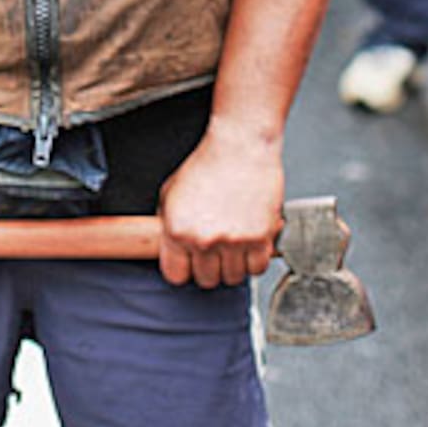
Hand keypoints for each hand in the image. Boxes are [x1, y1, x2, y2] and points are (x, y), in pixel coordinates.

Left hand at [157, 116, 283, 288]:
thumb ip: (167, 223)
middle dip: (209, 267)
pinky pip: (257, 269)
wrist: (240, 146)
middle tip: (213, 250)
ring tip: (232, 243)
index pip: (176, 275)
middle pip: (205, 280)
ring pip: (232, 278)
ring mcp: (233, 242)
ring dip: (232, 265)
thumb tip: (168, 246)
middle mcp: (203, 240)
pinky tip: (249, 242)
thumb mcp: (171, 191)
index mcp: (177, 230)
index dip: (183, 270)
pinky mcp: (260, 239)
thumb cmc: (207, 163)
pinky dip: (254, 260)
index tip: (189, 263)